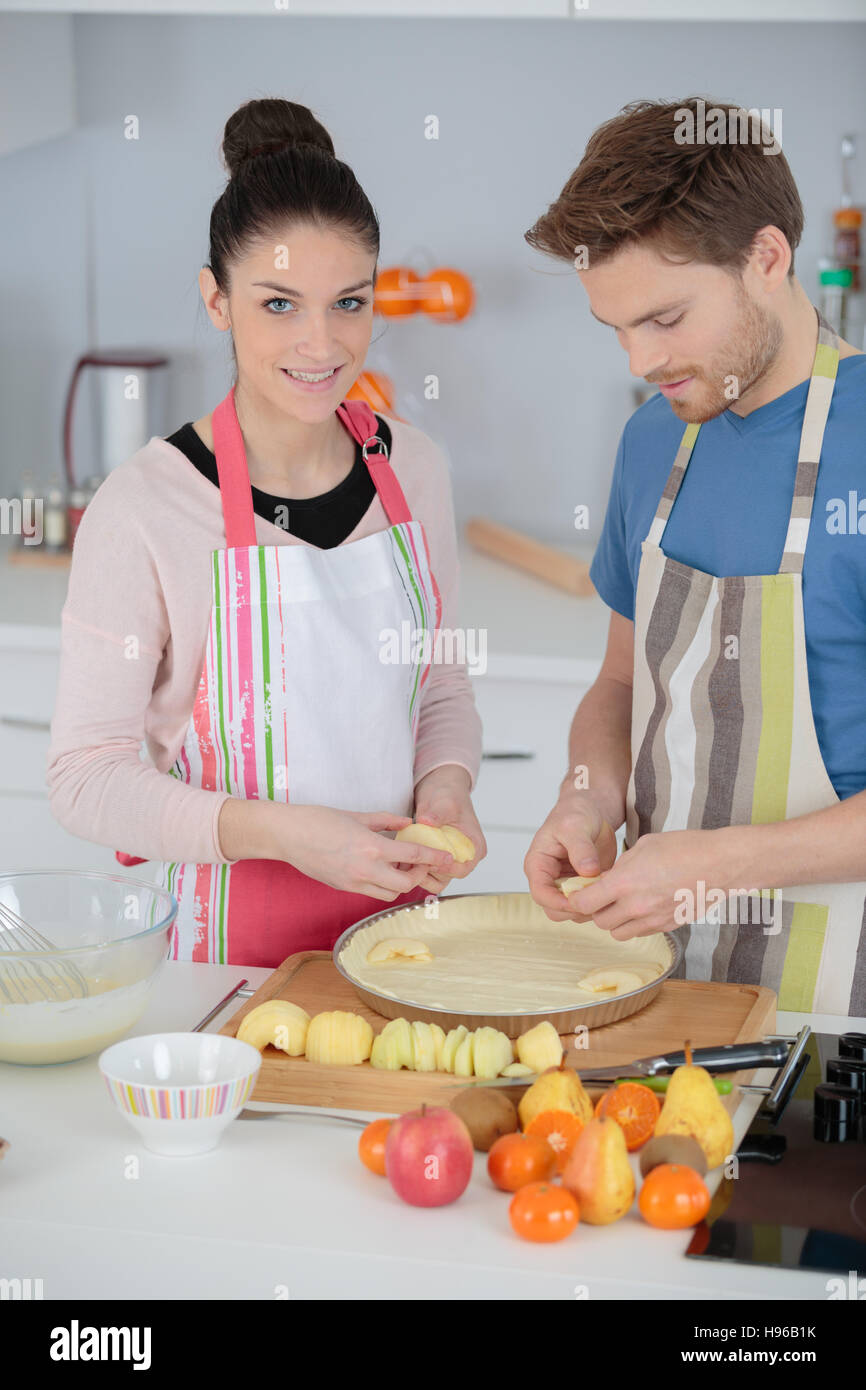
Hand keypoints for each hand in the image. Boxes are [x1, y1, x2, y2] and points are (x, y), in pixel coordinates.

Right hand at [264, 804, 454, 901]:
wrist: (287, 835)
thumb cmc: (319, 820)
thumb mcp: (358, 815)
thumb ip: (386, 821)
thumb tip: (407, 823)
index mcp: (371, 847)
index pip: (413, 855)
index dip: (434, 858)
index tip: (448, 858)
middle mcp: (365, 869)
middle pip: (406, 884)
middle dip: (418, 875)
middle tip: (419, 862)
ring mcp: (353, 882)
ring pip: (389, 893)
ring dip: (399, 882)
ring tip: (397, 865)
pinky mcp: (343, 888)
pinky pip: (371, 892)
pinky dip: (381, 884)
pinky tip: (379, 868)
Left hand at [406, 765, 486, 894]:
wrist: (440, 789)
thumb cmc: (449, 794)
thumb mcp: (445, 802)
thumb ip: (437, 814)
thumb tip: (427, 821)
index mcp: (474, 846)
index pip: (464, 867)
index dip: (447, 868)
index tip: (430, 861)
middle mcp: (463, 856)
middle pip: (448, 876)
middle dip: (429, 871)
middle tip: (412, 860)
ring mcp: (448, 858)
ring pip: (435, 879)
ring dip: (420, 873)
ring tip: (405, 859)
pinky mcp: (435, 858)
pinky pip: (426, 872)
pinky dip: (415, 868)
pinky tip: (403, 857)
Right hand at [525, 790, 618, 920]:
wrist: (591, 810)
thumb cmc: (575, 813)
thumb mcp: (576, 826)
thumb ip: (581, 848)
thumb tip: (587, 871)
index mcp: (538, 864)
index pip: (540, 893)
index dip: (557, 902)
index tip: (580, 901)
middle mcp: (548, 878)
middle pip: (554, 909)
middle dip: (574, 909)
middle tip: (598, 900)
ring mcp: (565, 885)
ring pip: (571, 910)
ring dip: (588, 907)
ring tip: (607, 891)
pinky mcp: (581, 887)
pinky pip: (587, 903)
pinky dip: (598, 901)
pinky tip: (610, 889)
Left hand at [564, 828, 735, 939]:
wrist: (721, 864)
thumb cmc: (686, 848)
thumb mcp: (645, 846)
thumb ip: (622, 865)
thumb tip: (609, 878)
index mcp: (625, 882)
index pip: (585, 903)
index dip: (576, 900)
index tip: (578, 894)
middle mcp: (636, 906)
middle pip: (599, 922)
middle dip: (595, 910)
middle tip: (601, 897)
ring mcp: (653, 919)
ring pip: (618, 933)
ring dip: (614, 921)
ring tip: (622, 904)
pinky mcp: (668, 926)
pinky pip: (640, 933)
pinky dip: (635, 925)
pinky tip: (642, 908)